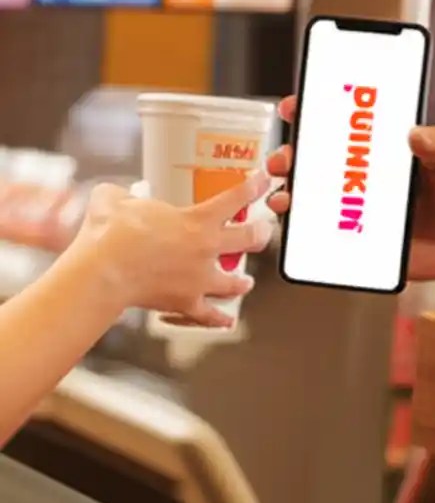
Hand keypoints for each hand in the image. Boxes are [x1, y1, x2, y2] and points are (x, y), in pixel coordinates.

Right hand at [72, 172, 274, 326]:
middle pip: (251, 239)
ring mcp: (200, 279)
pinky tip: (227, 320)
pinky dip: (218, 319)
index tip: (263, 181)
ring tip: (246, 280)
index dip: (253, 187)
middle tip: (264, 230)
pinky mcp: (186, 303)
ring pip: (236, 282)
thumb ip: (123, 196)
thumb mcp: (113, 200)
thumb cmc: (109, 233)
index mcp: (196, 220)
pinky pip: (209, 315)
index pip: (234, 199)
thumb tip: (116, 196)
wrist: (102, 271)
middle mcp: (207, 249)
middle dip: (261, 233)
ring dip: (242, 280)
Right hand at [265, 96, 434, 280]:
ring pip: (313, 197)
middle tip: (285, 159)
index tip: (295, 107)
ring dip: (291, 193)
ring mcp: (360, 208)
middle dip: (290, 155)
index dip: (312, 111)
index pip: (340, 124)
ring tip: (286, 196)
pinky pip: (326, 236)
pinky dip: (307, 233)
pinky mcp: (362, 241)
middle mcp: (364, 176)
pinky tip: (299, 230)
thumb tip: (417, 132)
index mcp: (382, 149)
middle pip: (315, 160)